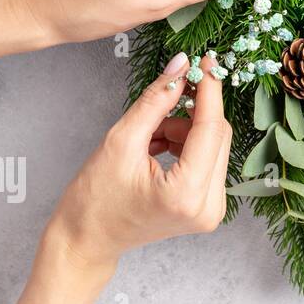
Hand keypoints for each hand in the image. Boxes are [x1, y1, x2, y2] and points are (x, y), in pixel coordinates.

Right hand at [0, 53, 232, 303]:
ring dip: (186, 129)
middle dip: (193, 110)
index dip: (208, 91)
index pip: (211, 128)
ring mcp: (211, 211)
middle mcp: (208, 207)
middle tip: (170, 91)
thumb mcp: (121, 141)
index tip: (205, 62)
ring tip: (150, 134)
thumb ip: (156, 100)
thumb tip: (181, 65)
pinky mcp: (208, 209)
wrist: (86, 241)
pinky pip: (208, 161)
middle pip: (218, 136)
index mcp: (186, 194)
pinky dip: (187, 145)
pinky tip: (159, 146)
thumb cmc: (94, 200)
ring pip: (214, 146)